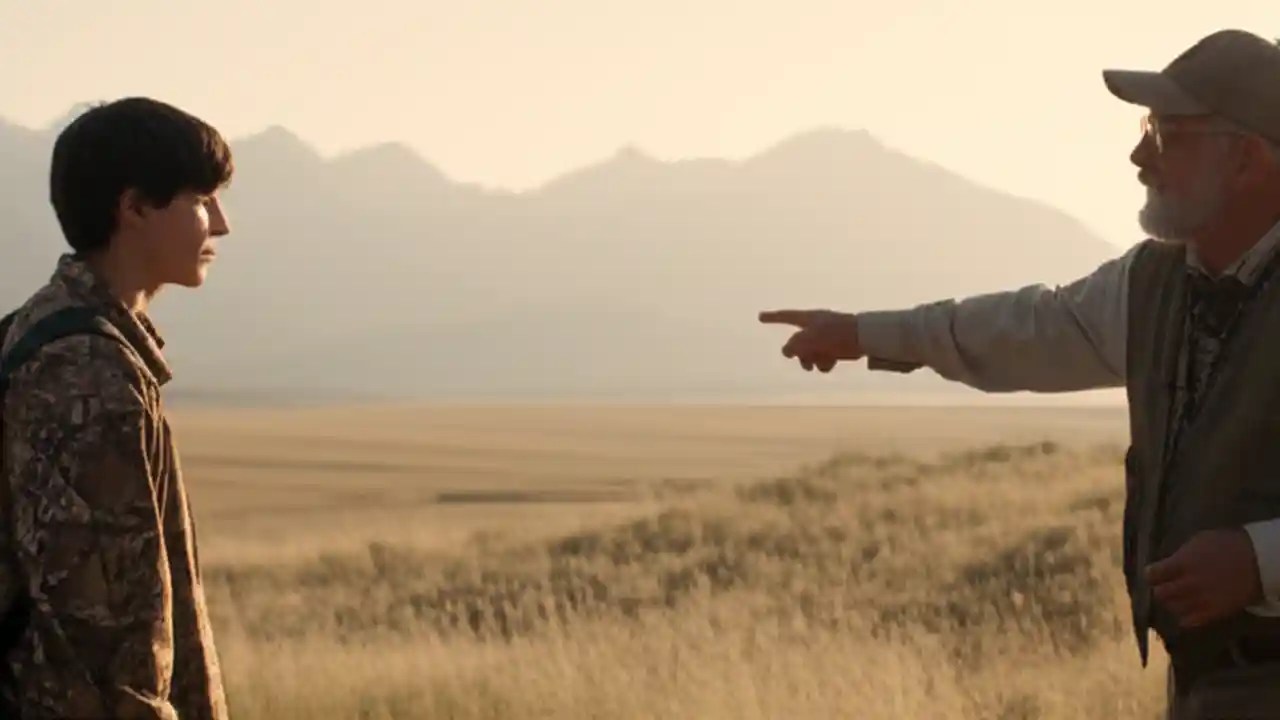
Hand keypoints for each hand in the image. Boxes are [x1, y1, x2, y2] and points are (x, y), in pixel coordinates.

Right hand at [758, 309, 862, 372]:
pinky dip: (825, 363)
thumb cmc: (833, 334)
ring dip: (812, 360)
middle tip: (805, 360)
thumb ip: (792, 346)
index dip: (772, 318)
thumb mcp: (807, 340)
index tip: (761, 317)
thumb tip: (787, 352)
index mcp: (807, 318)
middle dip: (799, 354)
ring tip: (821, 361)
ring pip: (809, 353)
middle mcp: (815, 327)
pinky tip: (832, 362)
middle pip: (796, 342)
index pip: (785, 317)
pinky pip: (823, 359)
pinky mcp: (836, 348)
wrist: (862, 337)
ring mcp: (825, 337)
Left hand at [1147, 527, 1263, 627]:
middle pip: (1160, 594)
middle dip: (1159, 589)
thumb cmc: (1228, 545)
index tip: (1153, 574)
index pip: (1152, 575)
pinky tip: (1187, 612)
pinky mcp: (1212, 613)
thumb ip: (1181, 554)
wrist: (1258, 563)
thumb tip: (1169, 563)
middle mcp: (1186, 584)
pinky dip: (1184, 618)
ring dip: (1172, 603)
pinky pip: (1189, 621)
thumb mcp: (1198, 541)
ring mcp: (1199, 601)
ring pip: (1172, 608)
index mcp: (1181, 564)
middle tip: (1164, 587)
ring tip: (1176, 599)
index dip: (1151, 575)